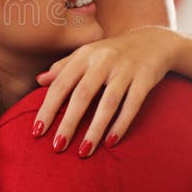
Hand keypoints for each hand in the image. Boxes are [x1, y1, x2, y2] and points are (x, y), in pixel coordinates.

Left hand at [32, 25, 180, 155]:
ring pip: (108, 103)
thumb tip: (39, 80)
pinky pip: (132, 105)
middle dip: (68, 123)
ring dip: (95, 130)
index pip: (61, 84)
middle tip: (57, 147)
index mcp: (84, 55)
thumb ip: (64, 67)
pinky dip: (121, 124)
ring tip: (84, 151)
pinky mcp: (145, 78)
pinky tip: (110, 142)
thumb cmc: (113, 52)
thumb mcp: (87, 54)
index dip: (48, 108)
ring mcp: (125, 69)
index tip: (37, 131)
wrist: (154, 40)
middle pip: (82, 95)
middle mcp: (103, 60)